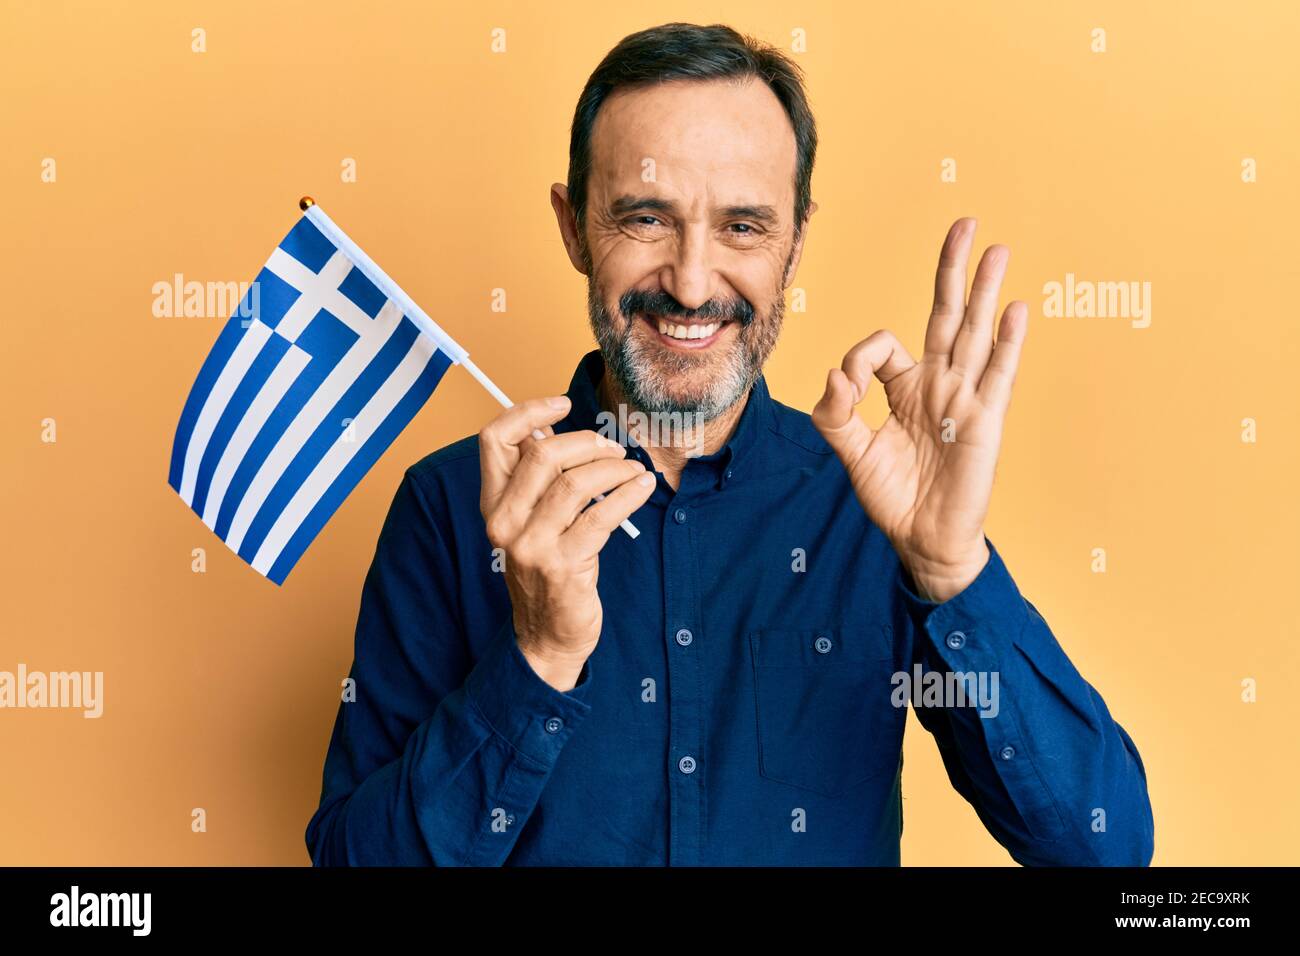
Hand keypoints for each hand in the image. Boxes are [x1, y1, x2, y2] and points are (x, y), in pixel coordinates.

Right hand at [479, 397, 655, 689]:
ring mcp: (531, 546)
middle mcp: (504, 522)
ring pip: (575, 483)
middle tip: (612, 449)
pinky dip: (628, 494)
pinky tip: (642, 488)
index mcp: (493, 504)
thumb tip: (558, 428)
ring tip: (632, 470)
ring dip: (613, 468)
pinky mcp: (563, 565)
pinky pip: (601, 516)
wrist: (548, 635)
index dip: (528, 412)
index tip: (562, 404)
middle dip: (586, 442)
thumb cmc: (548, 569)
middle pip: (541, 455)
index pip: (494, 440)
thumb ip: (538, 479)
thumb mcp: (532, 521)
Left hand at [811, 218, 1027, 601]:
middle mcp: (939, 384)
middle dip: (954, 270)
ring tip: (996, 250)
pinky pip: (997, 375)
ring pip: (975, 333)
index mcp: (906, 387)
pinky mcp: (985, 421)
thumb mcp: (851, 450)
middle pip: (947, 315)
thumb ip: (836, 410)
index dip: (859, 358)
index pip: (884, 346)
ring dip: (985, 291)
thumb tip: (834, 370)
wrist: (923, 538)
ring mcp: (965, 398)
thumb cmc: (893, 495)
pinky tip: (1015, 310)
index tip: (846, 384)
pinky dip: (1006, 342)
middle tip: (965, 223)